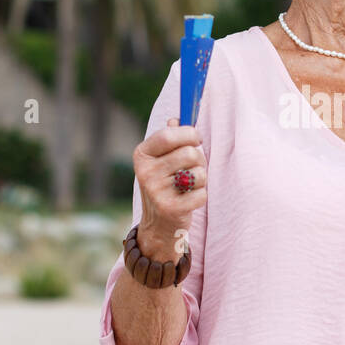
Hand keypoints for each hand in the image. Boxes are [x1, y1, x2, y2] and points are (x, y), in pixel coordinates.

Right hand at [132, 117, 205, 258]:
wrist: (158, 224)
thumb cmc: (165, 184)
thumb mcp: (161, 160)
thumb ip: (169, 139)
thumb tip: (177, 119)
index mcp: (142, 154)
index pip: (170, 134)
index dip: (190, 134)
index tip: (196, 139)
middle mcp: (145, 172)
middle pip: (190, 153)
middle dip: (199, 159)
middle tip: (191, 169)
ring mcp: (156, 191)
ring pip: (199, 172)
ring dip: (201, 179)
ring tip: (188, 186)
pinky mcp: (171, 208)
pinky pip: (202, 193)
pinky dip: (201, 196)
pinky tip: (188, 201)